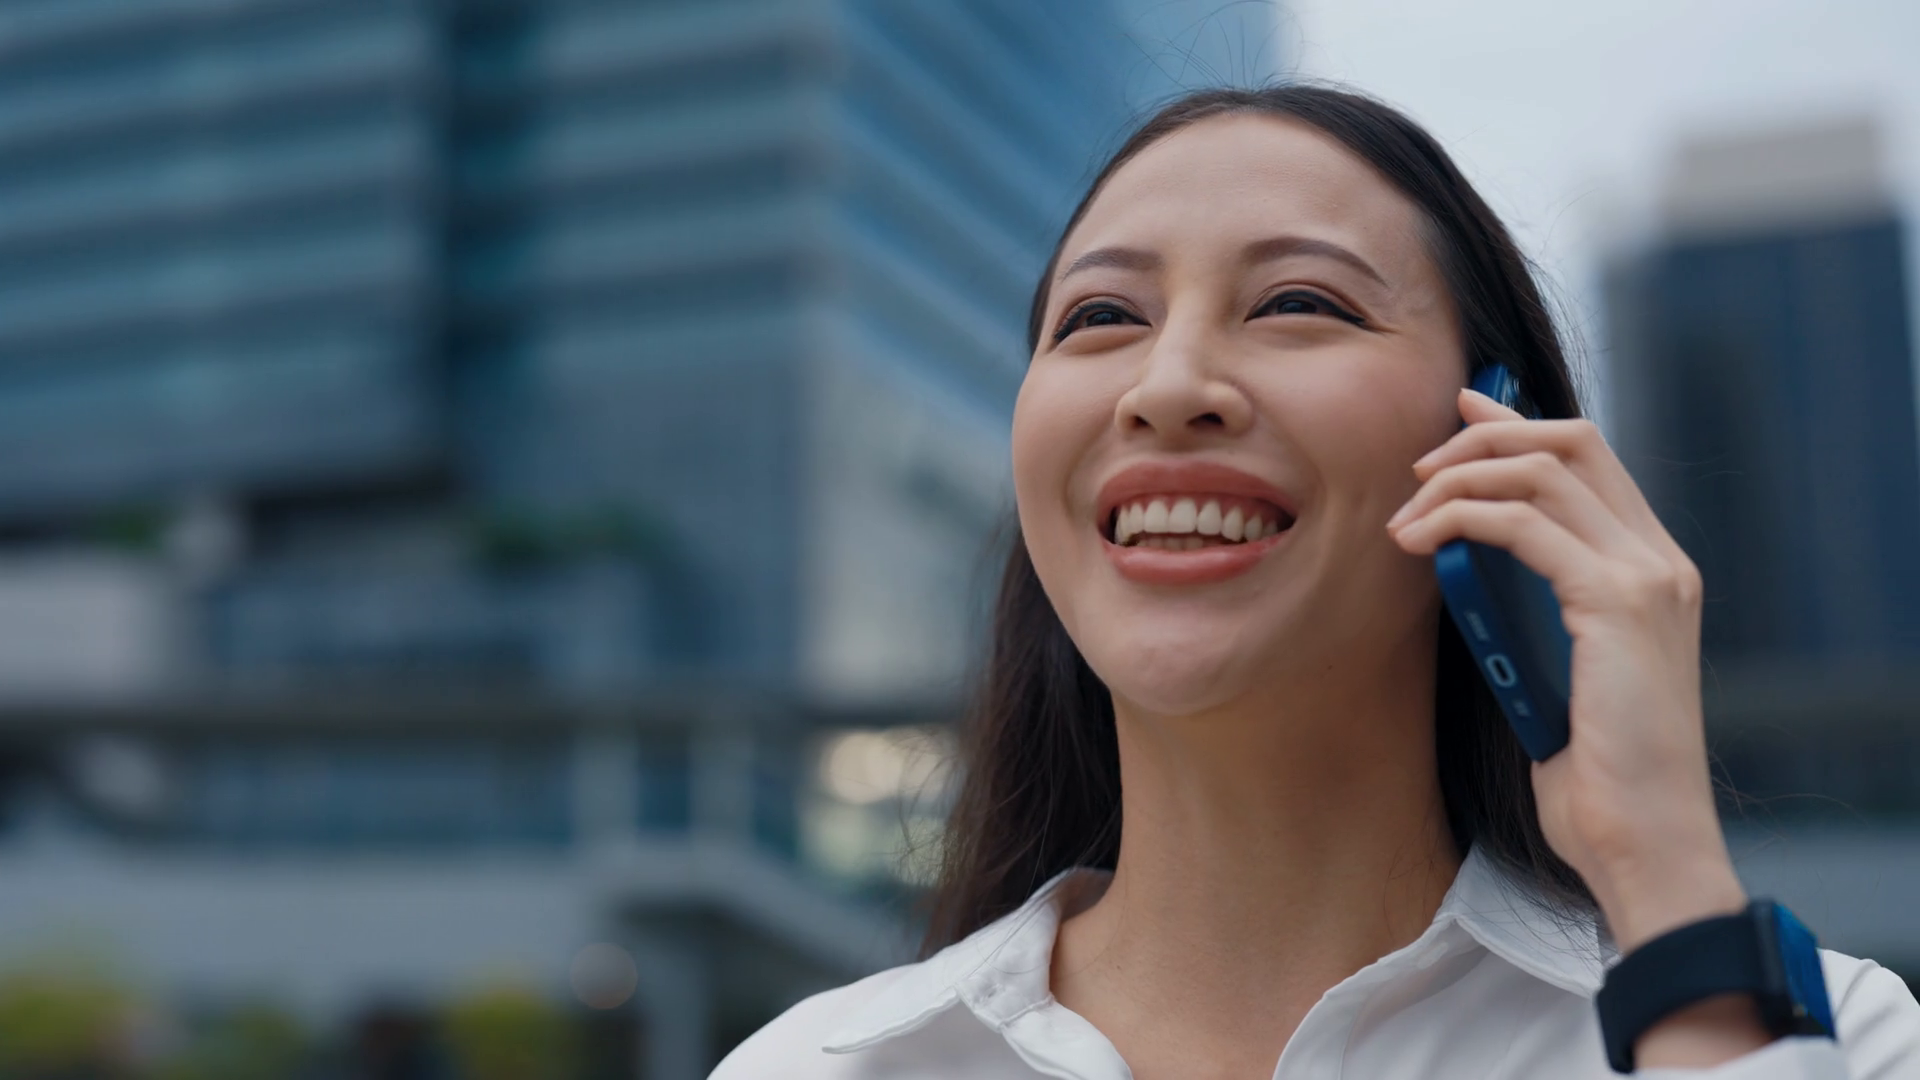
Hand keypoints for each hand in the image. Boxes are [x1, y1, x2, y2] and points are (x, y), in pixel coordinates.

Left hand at [1386, 388, 1767, 1066]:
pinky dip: (1461, 519)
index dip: (1519, 427)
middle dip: (1487, 435)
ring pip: (1541, 472)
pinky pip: (1523, 525)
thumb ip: (1532, 607)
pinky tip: (1418, 544)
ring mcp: (1647, 577)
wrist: (1639, 841)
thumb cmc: (1592, 774)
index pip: (1590, 459)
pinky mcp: (1617, 604)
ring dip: (1458, 481)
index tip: (1459, 415)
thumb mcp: (1555, 668)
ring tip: (1404, 519)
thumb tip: (1466, 556)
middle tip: (1418, 467)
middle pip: (1572, 442)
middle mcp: (1661, 561)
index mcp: (1655, 570)